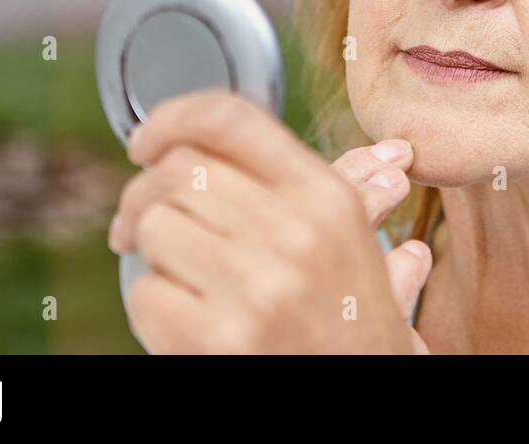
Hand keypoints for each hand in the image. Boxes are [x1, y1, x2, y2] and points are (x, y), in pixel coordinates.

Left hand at [107, 89, 431, 353]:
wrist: (362, 410)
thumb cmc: (357, 334)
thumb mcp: (366, 254)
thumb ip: (359, 194)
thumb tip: (388, 159)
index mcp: (328, 199)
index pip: (230, 119)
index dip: (172, 118)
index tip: (148, 139)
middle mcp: (295, 234)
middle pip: (177, 170)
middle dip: (142, 194)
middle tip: (139, 221)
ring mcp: (256, 287)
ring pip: (153, 227)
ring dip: (147, 250)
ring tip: (174, 271)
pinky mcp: (216, 338)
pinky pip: (145, 293)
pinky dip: (150, 305)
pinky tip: (181, 315)